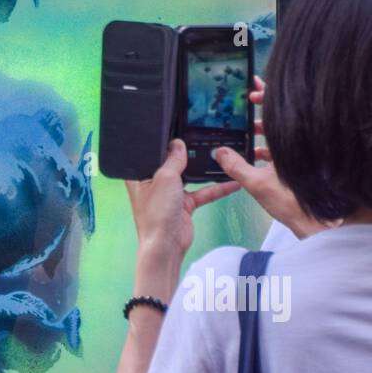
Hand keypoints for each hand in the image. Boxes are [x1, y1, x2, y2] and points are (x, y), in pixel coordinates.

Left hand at [125, 139, 239, 291]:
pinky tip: (232, 182)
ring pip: (189, 176)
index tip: (176, 126)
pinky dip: (216, 188)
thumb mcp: (165, 178)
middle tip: (201, 135)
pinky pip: (202, 192)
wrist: (166, 245)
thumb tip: (178, 143)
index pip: (150, 152)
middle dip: (185, 152)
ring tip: (219, 154)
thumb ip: (173, 159)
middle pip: (171, 162)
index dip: (162, 141)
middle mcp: (153, 182)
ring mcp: (169, 193)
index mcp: (139, 174)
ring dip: (203, 169)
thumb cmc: (156, 212)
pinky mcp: (184, 205)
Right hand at [217, 75, 329, 238]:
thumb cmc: (292, 203)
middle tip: (247, 107)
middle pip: (279, 119)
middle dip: (261, 113)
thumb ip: (235, 166)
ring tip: (247, 134)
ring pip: (281, 134)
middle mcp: (298, 143)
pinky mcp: (301, 164)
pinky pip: (283, 148)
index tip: (253, 91)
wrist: (316, 222)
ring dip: (264, 133)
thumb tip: (220, 152)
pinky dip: (270, 148)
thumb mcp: (256, 184)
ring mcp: (300, 153)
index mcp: (289, 142)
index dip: (266, 94)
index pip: (278, 108)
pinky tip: (256, 155)